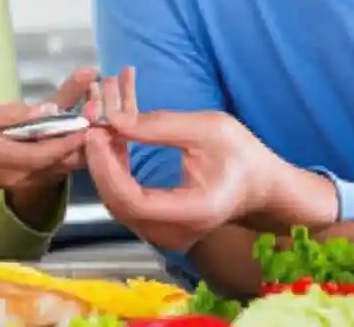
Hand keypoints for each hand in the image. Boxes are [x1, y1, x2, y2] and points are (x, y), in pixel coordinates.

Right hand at [0, 69, 97, 219]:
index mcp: (6, 157)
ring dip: (80, 141)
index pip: (53, 149)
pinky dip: (66, 149)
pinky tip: (76, 130)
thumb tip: (46, 110)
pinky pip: (49, 165)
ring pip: (61, 163)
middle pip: (65, 159)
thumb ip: (11, 116)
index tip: (96, 111)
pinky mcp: (16, 179)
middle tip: (104, 109)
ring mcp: (18, 179)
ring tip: (96, 113)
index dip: (78, 131)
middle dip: (87, 135)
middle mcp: (18, 174)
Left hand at [83, 68, 291, 252]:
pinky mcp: (158, 226)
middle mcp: (175, 233)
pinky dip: (114, 171)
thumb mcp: (209, 128)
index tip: (96, 133)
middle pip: (118, 204)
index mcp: (193, 212)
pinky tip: (113, 142)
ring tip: (102, 127)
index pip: (132, 200)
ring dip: (104, 164)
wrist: (261, 186)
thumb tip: (115, 119)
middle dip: (99, 162)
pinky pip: (126, 201)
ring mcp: (165, 234)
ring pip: (117, 202)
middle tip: (92, 123)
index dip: (107, 167)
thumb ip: (161, 125)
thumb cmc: (243, 157)